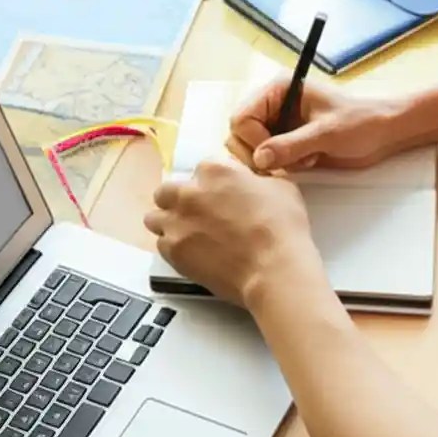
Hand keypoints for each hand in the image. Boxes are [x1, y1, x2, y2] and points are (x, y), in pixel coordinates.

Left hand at [143, 156, 326, 309]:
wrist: (273, 268)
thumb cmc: (282, 227)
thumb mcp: (280, 186)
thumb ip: (256, 180)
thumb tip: (253, 184)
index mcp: (215, 170)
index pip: (202, 168)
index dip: (213, 184)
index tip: (222, 196)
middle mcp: (188, 192)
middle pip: (167, 191)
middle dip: (179, 200)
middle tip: (198, 215)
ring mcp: (176, 222)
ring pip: (156, 218)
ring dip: (169, 223)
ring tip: (189, 235)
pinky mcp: (172, 251)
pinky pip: (161, 244)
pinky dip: (173, 247)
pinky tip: (192, 254)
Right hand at [228, 78, 402, 172]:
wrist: (383, 133)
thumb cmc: (360, 122)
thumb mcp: (326, 132)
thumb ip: (291, 144)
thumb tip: (260, 159)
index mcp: (278, 89)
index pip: (241, 116)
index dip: (252, 139)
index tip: (274, 153)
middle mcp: (273, 106)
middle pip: (239, 134)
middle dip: (260, 152)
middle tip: (287, 161)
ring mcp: (278, 125)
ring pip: (251, 150)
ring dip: (272, 162)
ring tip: (303, 159)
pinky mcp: (286, 143)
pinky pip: (267, 160)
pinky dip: (281, 167)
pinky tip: (307, 162)